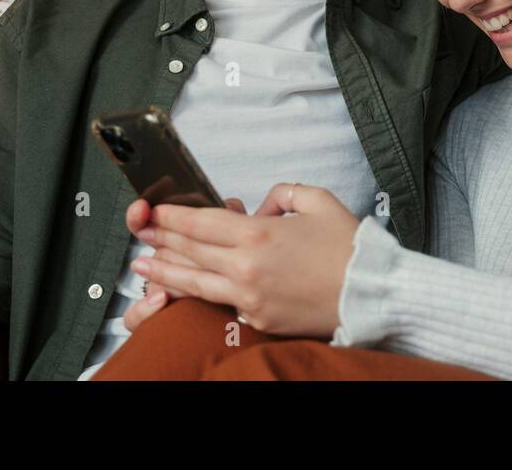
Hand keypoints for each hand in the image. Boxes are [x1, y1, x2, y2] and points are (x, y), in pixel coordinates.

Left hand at [127, 184, 359, 338]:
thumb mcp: (317, 200)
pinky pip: (220, 302)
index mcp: (259, 234)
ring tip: (142, 265)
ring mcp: (249, 297)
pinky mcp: (257, 318)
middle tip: (142, 232)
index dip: (172, 216)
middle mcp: (246, 267)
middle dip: (161, 239)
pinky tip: (183, 288)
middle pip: (191, 251)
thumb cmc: (348, 247)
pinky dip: (197, 293)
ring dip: (165, 271)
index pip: (200, 223)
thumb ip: (283, 193)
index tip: (155, 211)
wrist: (370, 292)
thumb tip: (262, 207)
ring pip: (195, 282)